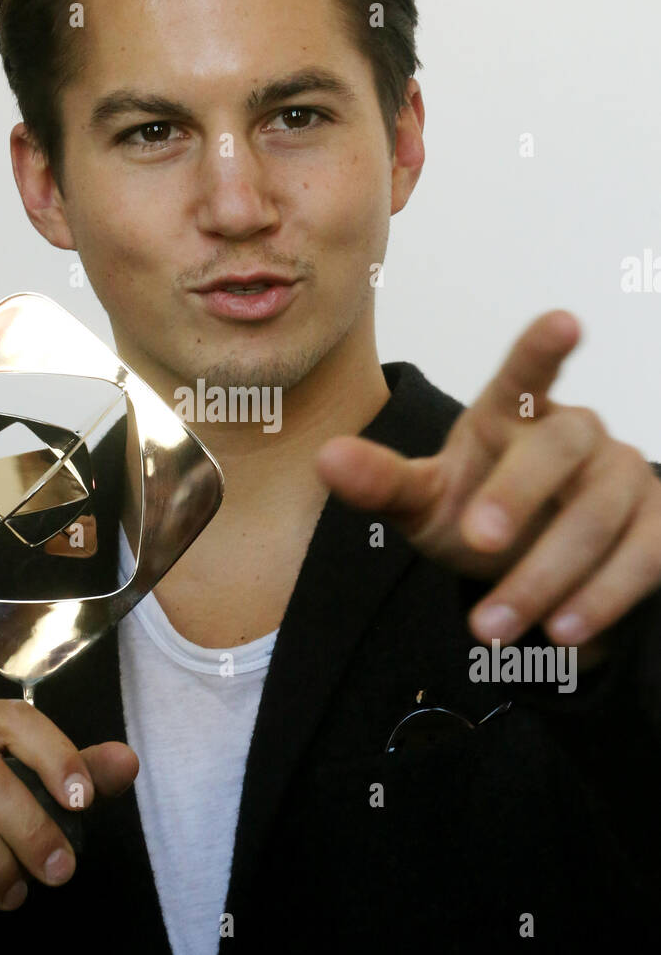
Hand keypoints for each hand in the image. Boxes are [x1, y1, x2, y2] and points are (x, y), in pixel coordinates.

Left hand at [315, 310, 660, 661]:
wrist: (535, 570)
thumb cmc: (477, 513)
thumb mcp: (425, 503)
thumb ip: (381, 482)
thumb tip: (326, 458)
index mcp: (515, 412)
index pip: (528, 372)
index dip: (543, 349)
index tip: (564, 322)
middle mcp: (578, 431)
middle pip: (561, 446)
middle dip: (518, 493)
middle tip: (477, 542)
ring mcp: (624, 474)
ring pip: (598, 514)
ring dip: (544, 575)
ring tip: (491, 626)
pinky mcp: (656, 525)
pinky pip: (642, 556)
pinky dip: (601, 598)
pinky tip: (561, 633)